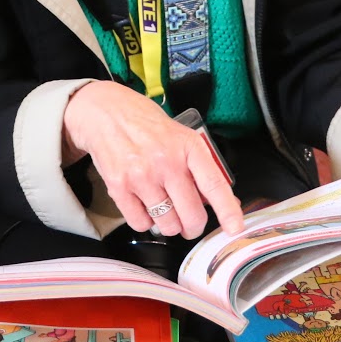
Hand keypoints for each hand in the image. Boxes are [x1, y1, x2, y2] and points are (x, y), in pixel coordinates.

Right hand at [61, 81, 243, 238]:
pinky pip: (141, 224)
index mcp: (188, 146)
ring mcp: (142, 175)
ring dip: (169, 224)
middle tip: (190, 223)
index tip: (235, 228)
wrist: (105, 112)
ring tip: (163, 208)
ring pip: (167, 225)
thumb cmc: (146, 125)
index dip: (228, 211)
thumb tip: (223, 202)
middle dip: (193, 226)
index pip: (214, 185)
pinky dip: (146, 221)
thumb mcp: (180, 137)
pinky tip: (144, 205)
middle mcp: (166, 161)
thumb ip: (200, 168)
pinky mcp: (119, 187)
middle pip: (191, 215)